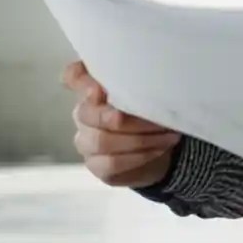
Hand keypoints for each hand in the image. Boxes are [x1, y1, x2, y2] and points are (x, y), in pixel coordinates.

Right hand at [61, 60, 181, 188]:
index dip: (81, 81)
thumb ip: (141, 83)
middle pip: (87, 113)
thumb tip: (154, 76)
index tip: (99, 90)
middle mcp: (83, 113)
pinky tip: (158, 149)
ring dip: (140, 138)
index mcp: (92, 88)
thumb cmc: (149, 113)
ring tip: (168, 135)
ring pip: (101, 141)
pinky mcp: (96, 165)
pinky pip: (112, 163)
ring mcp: (86, 141)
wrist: (158, 148)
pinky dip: (139, 156)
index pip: (74, 76)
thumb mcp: (148, 93)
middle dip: (121, 117)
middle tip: (151, 116)